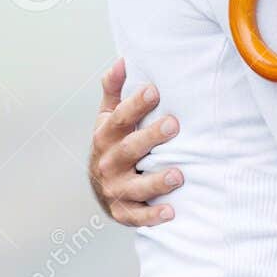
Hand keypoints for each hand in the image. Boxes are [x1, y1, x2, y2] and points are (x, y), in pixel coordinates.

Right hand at [88, 58, 182, 225]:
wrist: (98, 184)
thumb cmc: (111, 142)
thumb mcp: (107, 116)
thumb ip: (114, 90)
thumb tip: (123, 60)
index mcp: (105, 135)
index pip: (119, 118)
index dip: (135, 104)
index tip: (154, 90)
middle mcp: (108, 162)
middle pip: (129, 149)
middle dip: (150, 138)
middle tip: (173, 125)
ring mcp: (115, 189)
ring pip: (135, 186)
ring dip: (156, 181)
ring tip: (178, 174)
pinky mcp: (123, 211)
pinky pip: (137, 216)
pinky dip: (152, 217)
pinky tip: (171, 212)